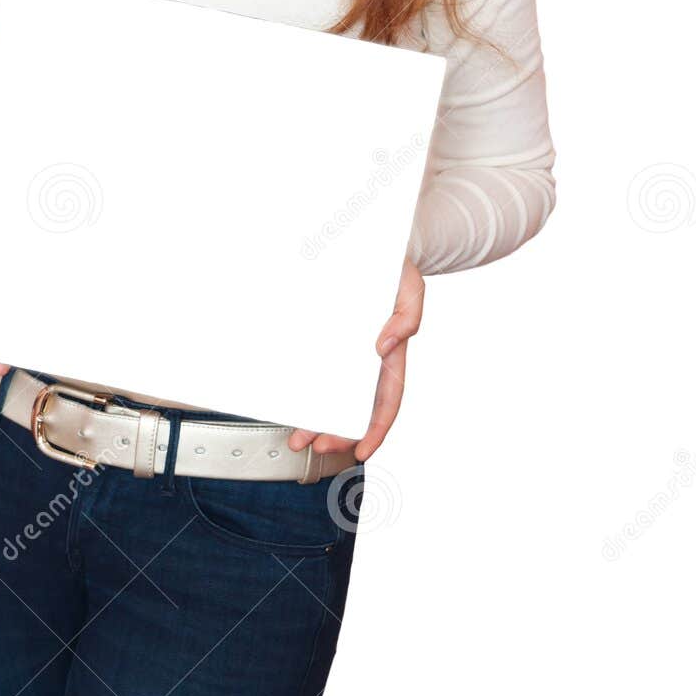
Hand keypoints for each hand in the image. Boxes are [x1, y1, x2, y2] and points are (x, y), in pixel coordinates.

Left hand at [286, 255, 423, 462]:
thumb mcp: (411, 289)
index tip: (362, 451)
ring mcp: (343, 352)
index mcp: (390, 356)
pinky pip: (311, 368)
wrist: (371, 243)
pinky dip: (299, 387)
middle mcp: (365, 360)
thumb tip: (384, 347)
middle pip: (352, 407)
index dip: (375, 430)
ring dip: (313, 419)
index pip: (386, 402)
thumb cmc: (396, 270)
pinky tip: (284, 399)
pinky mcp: (322, 338)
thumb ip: (407, 318)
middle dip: (334, 432)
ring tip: (294, 436)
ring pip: (329, 394)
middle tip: (311, 444)